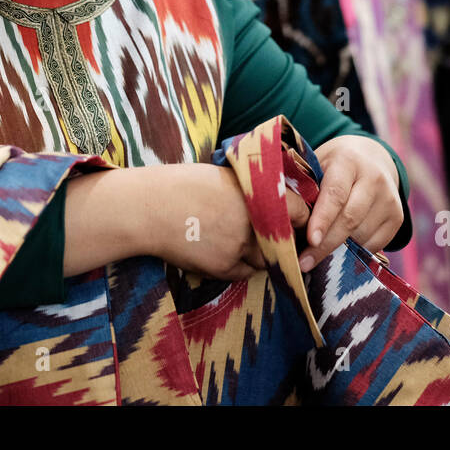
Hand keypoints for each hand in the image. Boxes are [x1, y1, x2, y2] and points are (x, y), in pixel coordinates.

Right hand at [141, 163, 309, 280]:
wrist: (149, 208)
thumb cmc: (181, 185)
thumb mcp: (223, 177)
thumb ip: (250, 191)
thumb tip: (270, 199)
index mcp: (257, 194)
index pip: (299, 211)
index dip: (300, 217)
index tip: (296, 220)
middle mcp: (254, 221)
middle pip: (284, 240)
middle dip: (282, 240)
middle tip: (277, 238)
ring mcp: (240, 246)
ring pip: (266, 259)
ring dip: (262, 255)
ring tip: (246, 246)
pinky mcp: (223, 266)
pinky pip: (245, 273)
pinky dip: (241, 266)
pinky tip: (228, 254)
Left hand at [298, 135, 401, 271]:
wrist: (371, 158)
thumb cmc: (333, 165)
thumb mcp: (317, 164)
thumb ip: (304, 186)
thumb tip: (283, 216)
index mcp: (348, 160)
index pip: (336, 193)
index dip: (322, 219)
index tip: (310, 240)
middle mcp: (374, 178)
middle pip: (349, 219)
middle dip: (325, 245)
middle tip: (303, 263)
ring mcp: (390, 199)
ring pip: (361, 235)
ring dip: (338, 250)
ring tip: (315, 255)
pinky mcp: (397, 217)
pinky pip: (373, 244)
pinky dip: (354, 251)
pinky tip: (339, 249)